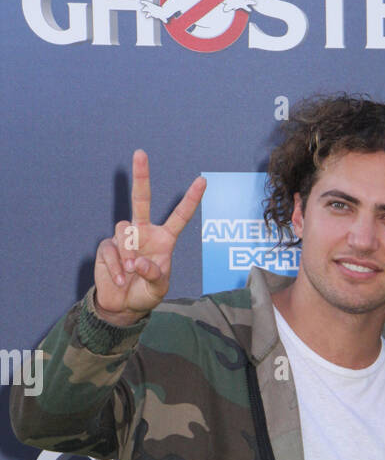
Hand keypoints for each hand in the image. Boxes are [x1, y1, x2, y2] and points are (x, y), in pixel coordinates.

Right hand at [93, 150, 205, 323]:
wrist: (122, 305)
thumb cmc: (145, 293)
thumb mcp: (158, 288)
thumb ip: (153, 275)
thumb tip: (137, 262)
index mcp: (163, 239)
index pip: (179, 217)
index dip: (191, 200)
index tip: (203, 181)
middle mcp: (143, 232)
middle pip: (141, 199)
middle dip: (141, 176)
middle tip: (140, 153)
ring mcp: (123, 238)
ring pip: (124, 231)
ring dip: (128, 254)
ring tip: (131, 273)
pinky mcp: (107, 247)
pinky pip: (111, 251)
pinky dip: (117, 268)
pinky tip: (121, 280)